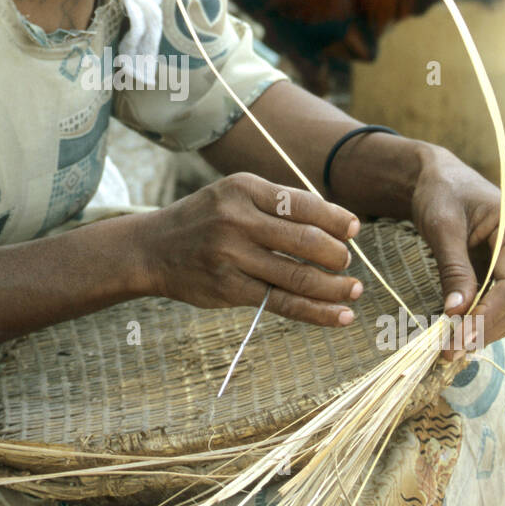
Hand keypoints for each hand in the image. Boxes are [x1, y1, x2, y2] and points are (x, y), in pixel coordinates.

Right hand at [138, 172, 364, 326]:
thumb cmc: (204, 220)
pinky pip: (281, 302)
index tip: (354, 230)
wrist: (150, 248)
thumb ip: (277, 206)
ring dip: (334, 287)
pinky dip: (316, 312)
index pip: (303, 204)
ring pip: (297, 276)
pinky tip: (339, 316)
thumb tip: (336, 226)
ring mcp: (231, 256)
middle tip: (348, 262)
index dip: (336, 219)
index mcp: (244, 189)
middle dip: (337, 254)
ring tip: (354, 291)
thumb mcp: (233, 195)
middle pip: (305, 240)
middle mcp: (237, 220)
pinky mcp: (229, 289)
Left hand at [410, 145, 504, 356]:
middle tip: (450, 350)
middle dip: (486, 329)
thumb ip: (452, 268)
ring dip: (488, 330)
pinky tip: (463, 332)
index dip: (488, 316)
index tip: (458, 338)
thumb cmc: (440, 194)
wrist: (443, 179)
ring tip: (452, 346)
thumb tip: (458, 313)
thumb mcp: (440, 227)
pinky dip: (488, 319)